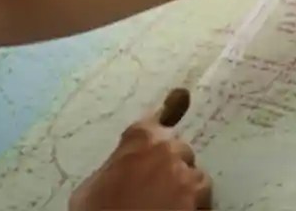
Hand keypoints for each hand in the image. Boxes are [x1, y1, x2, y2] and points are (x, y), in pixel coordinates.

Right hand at [70, 89, 210, 210]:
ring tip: (168, 204)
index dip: (170, 108)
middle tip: (157, 187)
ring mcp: (185, 175)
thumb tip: (121, 168)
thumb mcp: (91, 186)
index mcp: (138, 140)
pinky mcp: (200, 200)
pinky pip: (204, 199)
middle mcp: (166, 150)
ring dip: (185, 186)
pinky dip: (195, 206)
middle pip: (179, 150)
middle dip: (172, 164)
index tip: (181, 95)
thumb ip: (113, 166)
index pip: (157, 117)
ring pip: (195, 175)